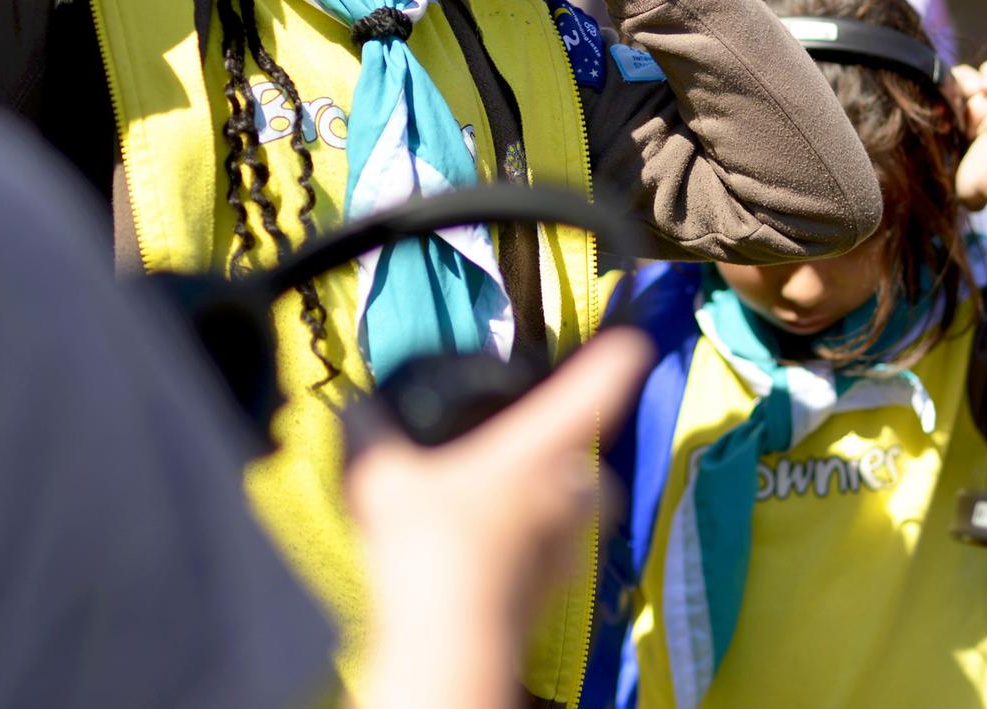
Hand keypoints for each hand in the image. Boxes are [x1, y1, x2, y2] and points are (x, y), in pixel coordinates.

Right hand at [346, 329, 653, 704]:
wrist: (449, 645)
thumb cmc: (426, 551)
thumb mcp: (381, 481)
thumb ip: (367, 436)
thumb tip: (353, 411)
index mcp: (533, 453)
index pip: (589, 395)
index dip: (613, 363)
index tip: (633, 342)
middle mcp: (561, 498)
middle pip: (598, 473)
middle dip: (582, 463)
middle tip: (553, 455)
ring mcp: (561, 553)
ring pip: (582, 522)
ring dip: (562, 510)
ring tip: (524, 508)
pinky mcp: (548, 599)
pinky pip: (555, 566)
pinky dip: (535, 556)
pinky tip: (496, 560)